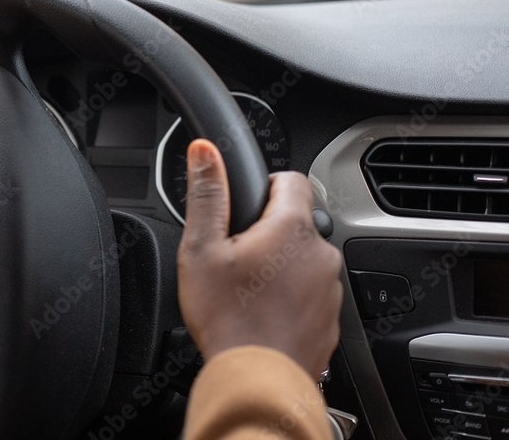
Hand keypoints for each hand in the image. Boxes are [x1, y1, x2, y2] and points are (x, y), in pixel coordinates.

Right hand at [176, 139, 342, 379]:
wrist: (256, 382)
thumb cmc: (228, 319)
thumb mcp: (201, 248)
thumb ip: (207, 194)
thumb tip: (205, 151)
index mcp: (291, 228)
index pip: (292, 179)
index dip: (266, 185)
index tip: (247, 207)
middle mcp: (321, 254)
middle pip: (295, 223)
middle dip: (267, 233)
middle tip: (235, 258)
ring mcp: (330, 289)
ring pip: (303, 261)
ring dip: (281, 268)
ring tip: (247, 290)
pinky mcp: (331, 320)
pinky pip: (310, 294)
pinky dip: (290, 298)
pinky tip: (263, 313)